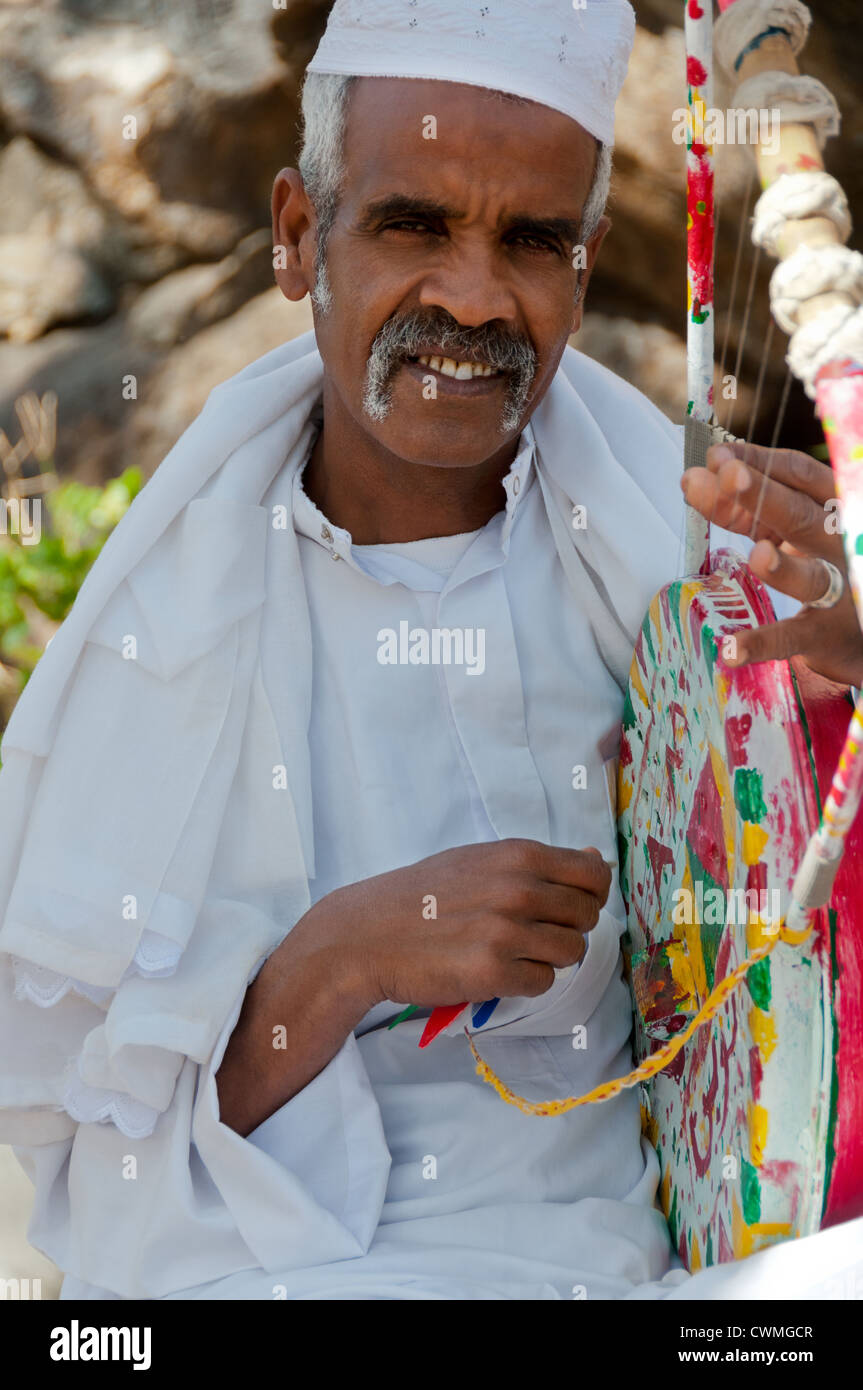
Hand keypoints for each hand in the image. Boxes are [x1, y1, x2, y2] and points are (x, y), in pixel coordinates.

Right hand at [294, 838, 612, 1010]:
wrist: (368, 934)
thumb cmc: (423, 895)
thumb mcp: (479, 860)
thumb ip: (538, 863)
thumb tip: (597, 859)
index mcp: (519, 855)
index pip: (595, 875)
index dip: (589, 894)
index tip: (567, 904)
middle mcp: (518, 890)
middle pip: (586, 917)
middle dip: (566, 927)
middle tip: (528, 932)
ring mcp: (507, 932)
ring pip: (570, 952)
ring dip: (546, 957)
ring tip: (509, 951)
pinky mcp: (494, 973)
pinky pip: (543, 983)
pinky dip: (525, 981)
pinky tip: (494, 969)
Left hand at [680, 440, 862, 687]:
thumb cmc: (822, 561)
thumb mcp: (792, 528)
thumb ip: (749, 510)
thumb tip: (697, 480)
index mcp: (834, 508)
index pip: (799, 474)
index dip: (759, 462)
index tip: (716, 456)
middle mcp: (842, 543)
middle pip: (801, 515)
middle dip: (763, 494)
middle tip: (725, 475)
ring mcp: (841, 590)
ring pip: (811, 578)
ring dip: (783, 568)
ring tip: (756, 556)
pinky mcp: (828, 635)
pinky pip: (793, 638)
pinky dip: (762, 643)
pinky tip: (731, 648)